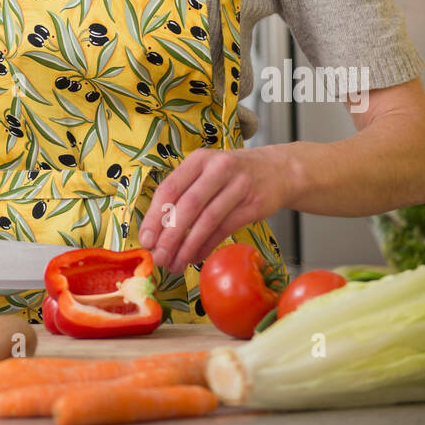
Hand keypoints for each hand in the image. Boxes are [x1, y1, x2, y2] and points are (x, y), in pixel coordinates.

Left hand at [137, 146, 287, 272]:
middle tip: (159, 258)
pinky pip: (226, 229)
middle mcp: (218, 168)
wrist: (278, 170)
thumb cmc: (232, 175)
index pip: (170, 188)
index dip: (155, 216)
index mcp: (199, 160)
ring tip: (176, 264)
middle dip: (170, 236)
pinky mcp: (255, 204)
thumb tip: (156, 232)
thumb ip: (183, 194)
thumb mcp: (206, 173)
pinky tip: (196, 258)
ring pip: (208, 220)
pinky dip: (207, 246)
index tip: (146, 239)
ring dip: (188, 246)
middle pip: (188, 205)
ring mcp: (239, 185)